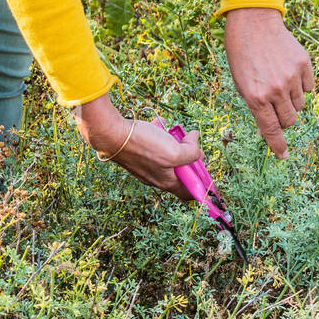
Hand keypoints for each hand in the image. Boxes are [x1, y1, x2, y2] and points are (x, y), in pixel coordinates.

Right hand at [75, 94, 200, 200]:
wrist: (111, 134)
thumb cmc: (142, 145)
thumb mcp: (174, 151)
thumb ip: (191, 152)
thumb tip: (196, 142)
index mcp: (166, 182)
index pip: (188, 193)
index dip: (201, 184)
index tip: (207, 170)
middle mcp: (155, 177)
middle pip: (179, 172)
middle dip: (188, 157)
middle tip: (190, 143)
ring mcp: (145, 166)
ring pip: (166, 157)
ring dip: (174, 144)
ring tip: (175, 132)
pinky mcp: (137, 154)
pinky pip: (154, 146)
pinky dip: (159, 136)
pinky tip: (159, 124)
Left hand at [223, 7, 313, 159]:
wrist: (253, 24)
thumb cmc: (243, 56)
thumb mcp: (241, 85)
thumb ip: (256, 108)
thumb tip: (267, 131)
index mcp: (256, 98)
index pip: (272, 130)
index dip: (278, 146)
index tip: (283, 156)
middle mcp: (276, 90)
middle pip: (290, 120)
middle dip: (283, 118)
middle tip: (276, 105)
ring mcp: (292, 77)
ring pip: (300, 105)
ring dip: (291, 101)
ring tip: (279, 83)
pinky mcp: (303, 64)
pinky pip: (308, 87)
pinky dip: (300, 85)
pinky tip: (288, 72)